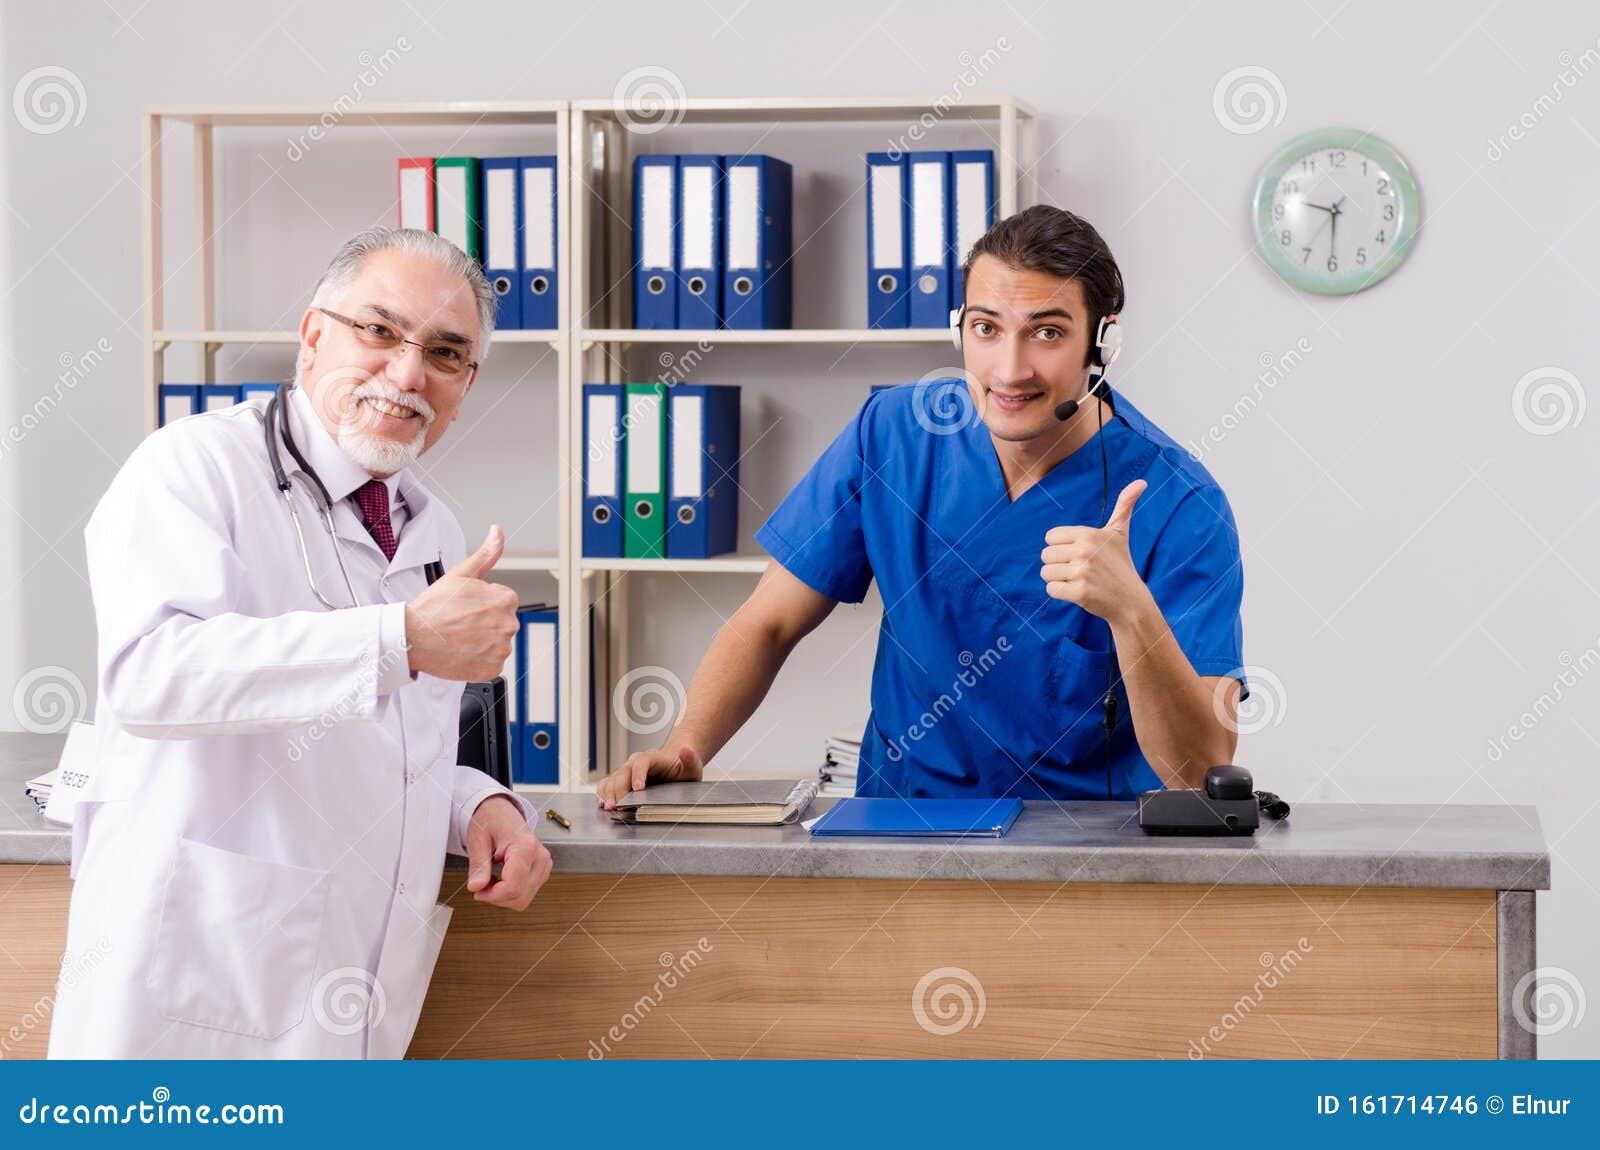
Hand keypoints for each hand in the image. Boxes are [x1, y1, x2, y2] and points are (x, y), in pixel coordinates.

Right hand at [404, 525, 519, 680]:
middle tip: (460, 622)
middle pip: (501, 623)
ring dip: (481, 642)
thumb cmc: (434, 607)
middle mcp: (509, 624)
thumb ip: (487, 553)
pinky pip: (490, 663)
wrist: (414, 638)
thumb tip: (498, 532)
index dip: (482, 603)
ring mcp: (501, 648)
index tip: (466, 608)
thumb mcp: (461, 573)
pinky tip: (462, 652)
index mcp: (506, 600)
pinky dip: (478, 660)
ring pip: (496, 643)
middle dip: (484, 622)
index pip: (503, 602)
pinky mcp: (492, 669)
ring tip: (459, 637)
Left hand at [465, 794, 552, 909]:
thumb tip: (476, 887)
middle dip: (496, 897)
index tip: (477, 891)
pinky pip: (526, 894)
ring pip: (524, 899)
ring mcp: (544, 864)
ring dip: (503, 897)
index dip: (492, 895)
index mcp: (525, 846)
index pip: (512, 886)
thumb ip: (478, 866)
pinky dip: (510, 893)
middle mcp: (540, 857)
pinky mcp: (542, 870)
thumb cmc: (491, 820)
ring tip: (490, 880)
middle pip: (519, 896)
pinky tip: (500, 880)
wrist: (501, 811)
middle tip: (480, 886)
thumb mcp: (478, 840)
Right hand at [596, 744, 703, 808]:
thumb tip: (686, 749)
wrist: (675, 766)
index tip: (638, 788)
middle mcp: (637, 762)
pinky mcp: (622, 780)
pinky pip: (608, 784)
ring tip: (607, 806)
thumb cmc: (683, 768)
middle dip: (619, 789)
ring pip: (613, 778)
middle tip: (617, 805)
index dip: (638, 774)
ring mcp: (628, 771)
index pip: (643, 761)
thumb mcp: (692, 765)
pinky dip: (603, 793)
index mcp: (654, 758)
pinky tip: (602, 803)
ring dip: (608, 792)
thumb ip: (690, 758)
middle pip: (624, 772)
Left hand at [1040, 479, 1152, 624]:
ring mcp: (1082, 572)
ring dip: (1058, 579)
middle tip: (1080, 569)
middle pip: (1045, 555)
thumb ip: (1124, 505)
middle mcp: (1084, 550)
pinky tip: (1077, 591)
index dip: (1061, 547)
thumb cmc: (1121, 564)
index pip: (1050, 537)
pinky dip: (1060, 592)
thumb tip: (1141, 482)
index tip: (1079, 554)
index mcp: (1088, 534)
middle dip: (1058, 564)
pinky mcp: (1080, 592)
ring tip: (1079, 580)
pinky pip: (1051, 589)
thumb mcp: (1120, 533)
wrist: (1130, 600)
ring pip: (1045, 573)